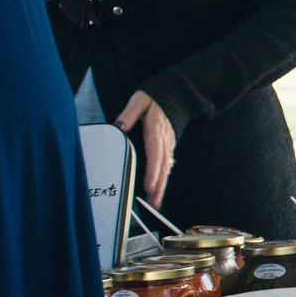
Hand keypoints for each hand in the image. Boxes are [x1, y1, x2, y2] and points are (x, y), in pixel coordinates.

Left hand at [116, 90, 175, 204]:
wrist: (177, 93)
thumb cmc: (155, 96)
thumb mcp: (139, 100)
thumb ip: (128, 113)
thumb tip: (118, 126)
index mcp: (156, 129)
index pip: (154, 154)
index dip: (152, 172)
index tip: (150, 187)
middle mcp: (165, 139)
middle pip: (163, 167)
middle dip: (159, 187)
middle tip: (154, 204)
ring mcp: (169, 142)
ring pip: (166, 168)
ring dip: (162, 186)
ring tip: (156, 202)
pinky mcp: (169, 144)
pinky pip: (167, 163)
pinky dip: (164, 177)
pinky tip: (160, 187)